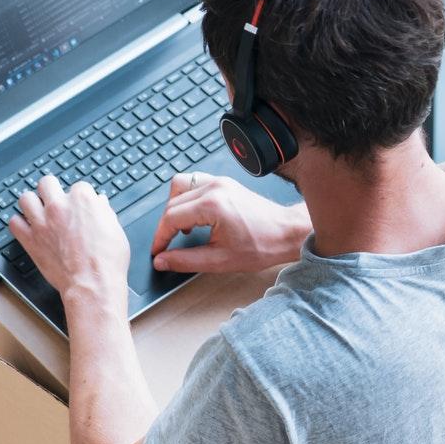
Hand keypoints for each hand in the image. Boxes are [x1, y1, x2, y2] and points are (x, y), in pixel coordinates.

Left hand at [9, 176, 129, 308]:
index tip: (80, 205)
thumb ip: (104, 213)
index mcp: (83, 200)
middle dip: (51, 190)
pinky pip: (14, 222)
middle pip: (47, 183)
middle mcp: (59, 206)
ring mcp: (42, 221)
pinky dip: (19, 224)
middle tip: (54, 199)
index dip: (80, 197)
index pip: (78, 186)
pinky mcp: (30, 239)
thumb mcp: (115, 230)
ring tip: (37, 210)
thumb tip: (100, 204)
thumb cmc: (107, 261)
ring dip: (31, 203)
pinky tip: (27, 227)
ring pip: (25, 198)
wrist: (92, 283)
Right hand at [150, 171, 310, 273]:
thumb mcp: (220, 260)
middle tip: (167, 245)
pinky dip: (188, 198)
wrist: (286, 233)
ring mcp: (220, 182)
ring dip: (175, 207)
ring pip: (181, 186)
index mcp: (212, 205)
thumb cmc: (262, 245)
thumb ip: (186, 260)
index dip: (160, 237)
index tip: (158, 251)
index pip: (170, 217)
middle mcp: (215, 188)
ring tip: (183, 229)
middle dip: (165, 225)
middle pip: (172, 202)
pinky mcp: (225, 183)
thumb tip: (162, 260)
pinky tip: (195, 216)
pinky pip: (195, 183)